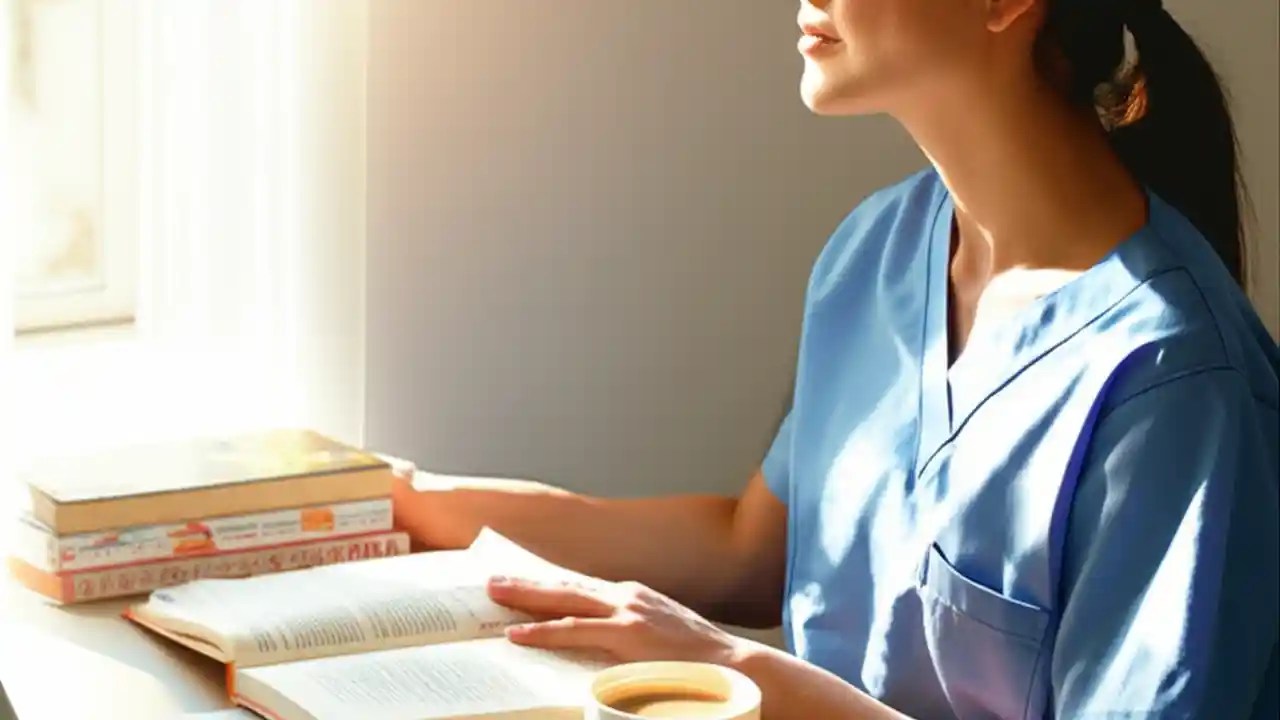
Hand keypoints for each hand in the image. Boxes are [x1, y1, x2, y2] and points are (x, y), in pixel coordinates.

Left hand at [487, 575, 744, 664]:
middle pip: (566, 586)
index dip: (548, 584)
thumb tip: (600, 646)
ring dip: (526, 597)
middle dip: (527, 583)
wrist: (737, 667)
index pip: (581, 587)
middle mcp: (628, 596)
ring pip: (565, 601)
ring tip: (494, 595)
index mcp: (634, 597)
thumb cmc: (700, 661)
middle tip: (491, 580)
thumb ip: (629, 636)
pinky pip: (575, 630)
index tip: (520, 581)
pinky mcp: (628, 634)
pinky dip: (544, 630)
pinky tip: (519, 633)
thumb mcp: (660, 638)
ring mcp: (628, 612)